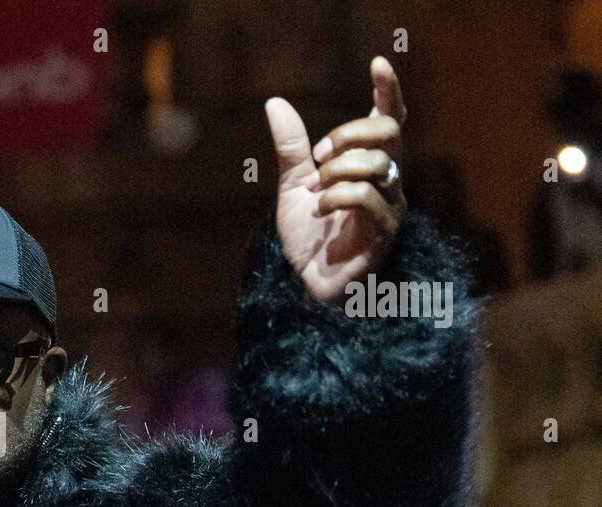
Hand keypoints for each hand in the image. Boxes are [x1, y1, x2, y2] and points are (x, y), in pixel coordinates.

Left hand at [265, 56, 407, 301]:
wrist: (304, 283)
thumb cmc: (308, 238)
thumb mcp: (293, 185)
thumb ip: (292, 147)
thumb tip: (275, 102)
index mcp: (369, 166)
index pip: (389, 121)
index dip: (388, 92)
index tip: (377, 64)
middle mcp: (388, 182)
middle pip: (387, 134)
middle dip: (347, 135)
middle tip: (317, 156)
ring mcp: (391, 206)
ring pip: (373, 164)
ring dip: (335, 173)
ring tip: (318, 194)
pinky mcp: (384, 232)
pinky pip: (365, 197)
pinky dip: (335, 198)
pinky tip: (320, 210)